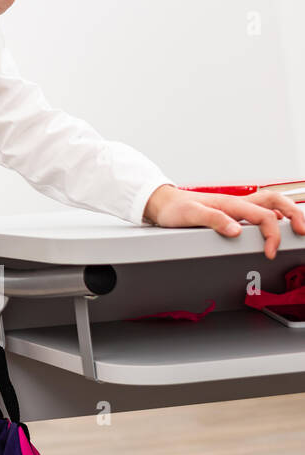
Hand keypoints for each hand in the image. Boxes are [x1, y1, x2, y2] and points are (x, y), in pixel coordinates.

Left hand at [143, 185, 304, 258]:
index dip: (272, 235)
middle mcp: (237, 203)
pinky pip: (261, 209)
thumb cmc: (175, 208)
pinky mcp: (233, 212)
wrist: (162, 203)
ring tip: (300, 226)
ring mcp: (236, 207)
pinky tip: (279, 222)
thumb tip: (236, 230)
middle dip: (295, 215)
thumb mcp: (190, 215)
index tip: (269, 252)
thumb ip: (213, 221)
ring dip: (289, 211)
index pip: (264, 217)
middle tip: (303, 233)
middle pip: (276, 202)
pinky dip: (276, 214)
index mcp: (231, 204)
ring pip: (271, 203)